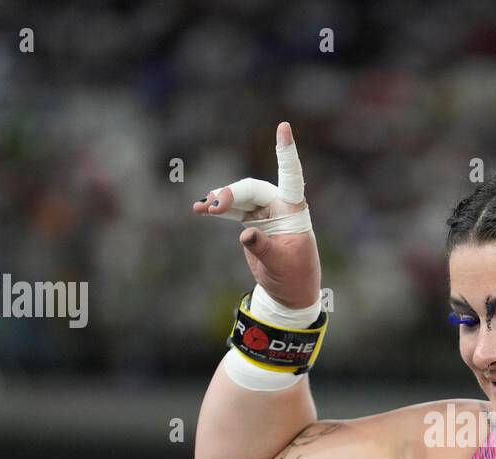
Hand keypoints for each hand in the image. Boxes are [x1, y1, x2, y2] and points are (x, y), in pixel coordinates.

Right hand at [192, 121, 320, 309]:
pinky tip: (200, 209)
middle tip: (212, 206)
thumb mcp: (280, 265)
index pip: (291, 176)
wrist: (290, 293)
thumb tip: (246, 235)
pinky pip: (232, 211)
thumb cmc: (293, 277)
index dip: (286, 152)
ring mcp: (265, 212)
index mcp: (294, 210)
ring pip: (239, 198)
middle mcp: (280, 206)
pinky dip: (217, 210)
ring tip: (200, 208)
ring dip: (219, 201)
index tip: (283, 127)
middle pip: (252, 189)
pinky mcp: (253, 221)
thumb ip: (263, 248)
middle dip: (231, 194)